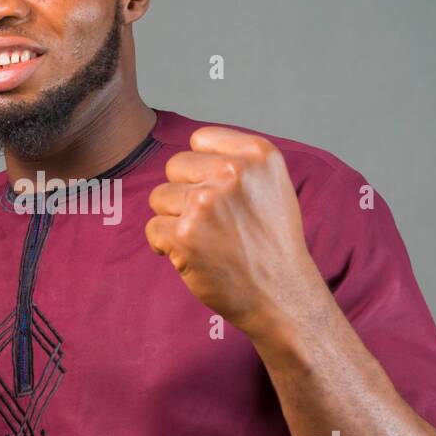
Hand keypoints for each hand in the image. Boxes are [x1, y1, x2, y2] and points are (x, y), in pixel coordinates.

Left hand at [144, 126, 329, 340]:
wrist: (282, 295)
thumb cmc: (273, 244)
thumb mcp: (272, 186)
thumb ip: (236, 162)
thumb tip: (190, 153)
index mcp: (258, 155)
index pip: (200, 139)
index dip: (201, 169)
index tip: (218, 193)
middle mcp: (233, 173)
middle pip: (175, 166)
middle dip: (184, 193)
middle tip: (211, 222)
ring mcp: (206, 202)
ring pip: (160, 197)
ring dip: (174, 220)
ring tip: (205, 240)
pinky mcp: (185, 234)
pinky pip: (153, 228)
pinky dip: (165, 245)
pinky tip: (192, 257)